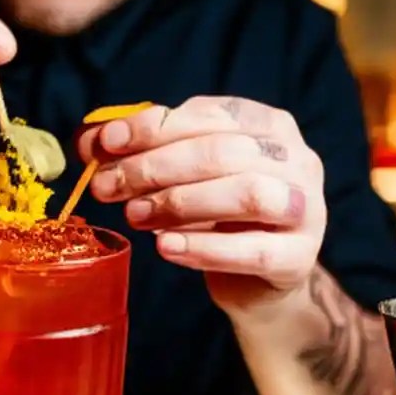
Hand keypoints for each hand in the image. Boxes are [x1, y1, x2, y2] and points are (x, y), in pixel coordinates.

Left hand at [76, 96, 326, 311]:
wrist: (259, 279)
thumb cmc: (217, 216)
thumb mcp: (182, 177)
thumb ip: (143, 153)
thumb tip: (89, 141)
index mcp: (270, 126)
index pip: (210, 115)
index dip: (154, 127)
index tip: (105, 143)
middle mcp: (297, 160)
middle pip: (224, 152)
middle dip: (156, 167)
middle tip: (108, 186)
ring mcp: (307, 209)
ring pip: (247, 194)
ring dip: (181, 202)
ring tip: (135, 216)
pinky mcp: (300, 258)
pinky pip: (254, 250)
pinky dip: (205, 247)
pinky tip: (166, 247)